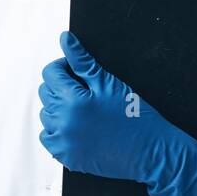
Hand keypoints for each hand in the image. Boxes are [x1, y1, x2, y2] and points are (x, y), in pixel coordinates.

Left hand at [38, 30, 196, 195]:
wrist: (151, 152)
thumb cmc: (135, 117)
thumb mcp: (109, 83)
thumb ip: (82, 60)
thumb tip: (65, 38)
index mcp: (72, 100)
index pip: (50, 73)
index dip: (63, 67)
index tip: (76, 71)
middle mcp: (63, 122)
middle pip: (46, 93)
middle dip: (61, 87)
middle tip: (85, 91)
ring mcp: (63, 142)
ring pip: (46, 115)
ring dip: (58, 109)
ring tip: (84, 111)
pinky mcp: (66, 157)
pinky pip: (49, 138)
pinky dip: (57, 131)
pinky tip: (77, 127)